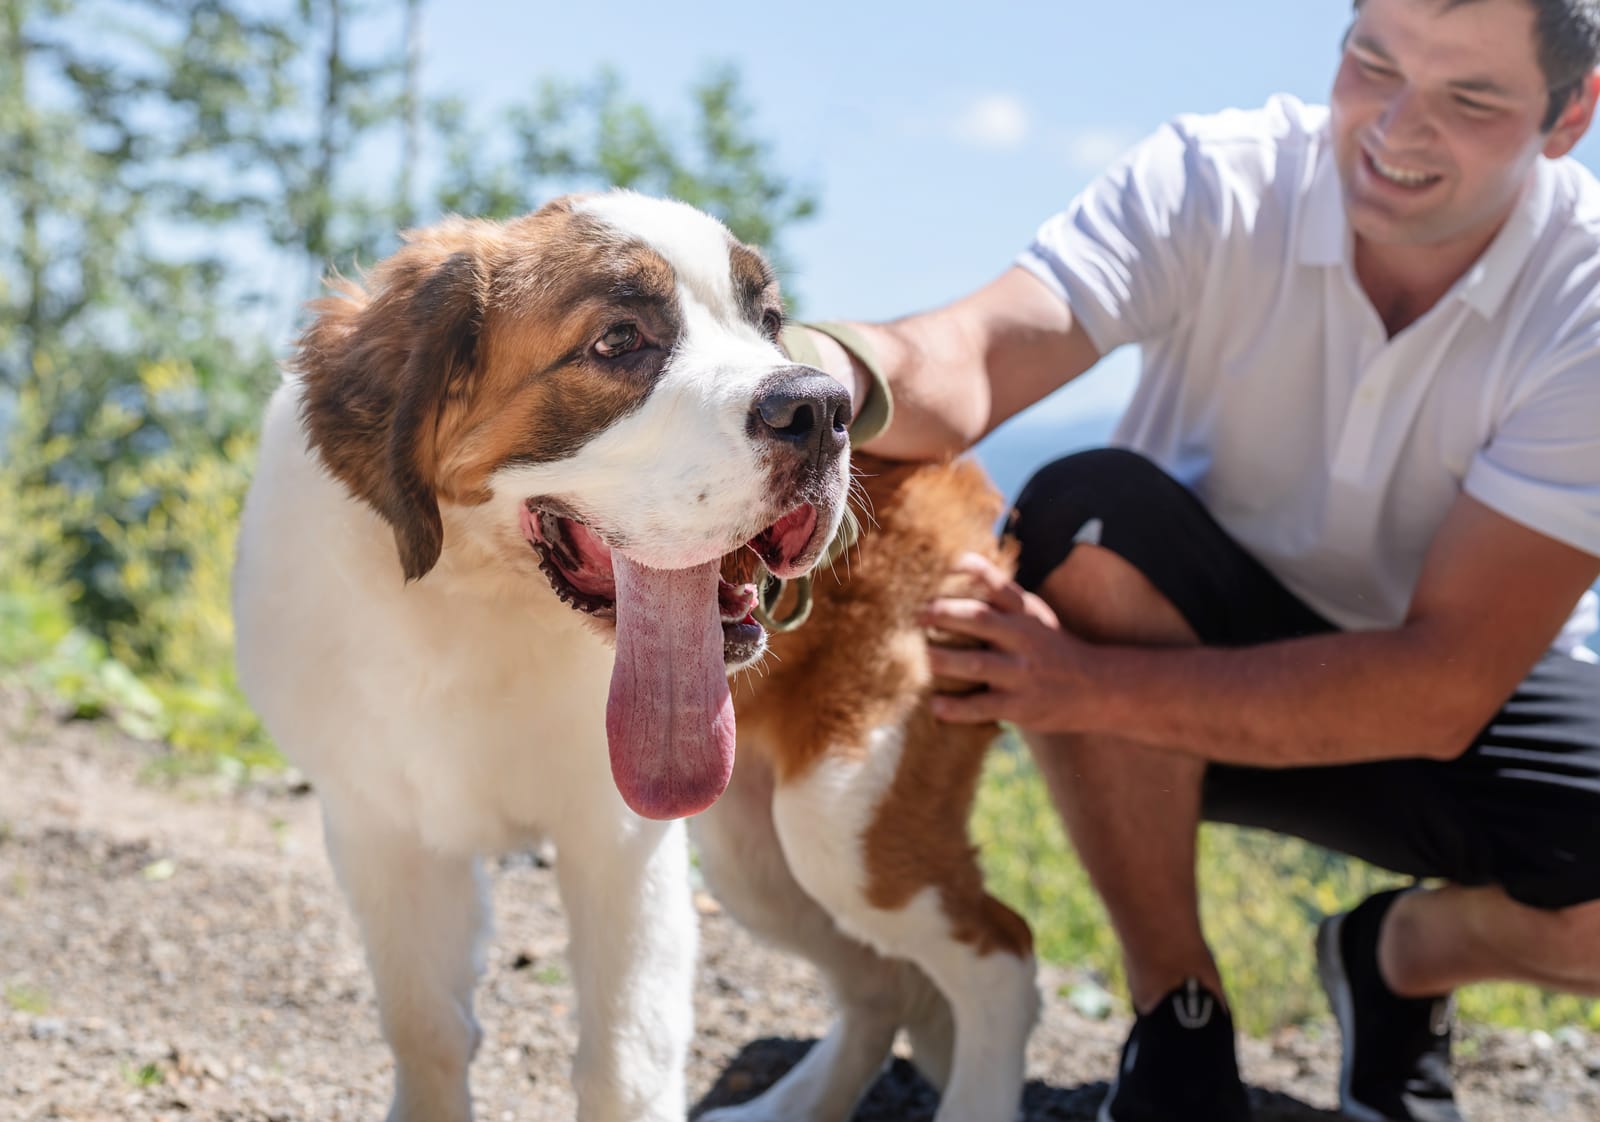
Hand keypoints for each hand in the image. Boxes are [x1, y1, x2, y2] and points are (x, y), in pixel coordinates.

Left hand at [922, 552, 1098, 731]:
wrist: (1097, 688)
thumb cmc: (1052, 647)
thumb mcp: (1035, 615)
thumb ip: (1003, 597)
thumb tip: (959, 568)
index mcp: (1024, 613)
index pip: (997, 585)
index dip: (972, 571)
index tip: (946, 565)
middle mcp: (1022, 638)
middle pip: (980, 620)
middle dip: (945, 614)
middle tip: (916, 614)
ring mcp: (1021, 673)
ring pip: (977, 664)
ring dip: (944, 660)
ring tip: (918, 657)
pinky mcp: (1019, 706)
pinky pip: (983, 707)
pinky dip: (957, 708)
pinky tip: (936, 706)